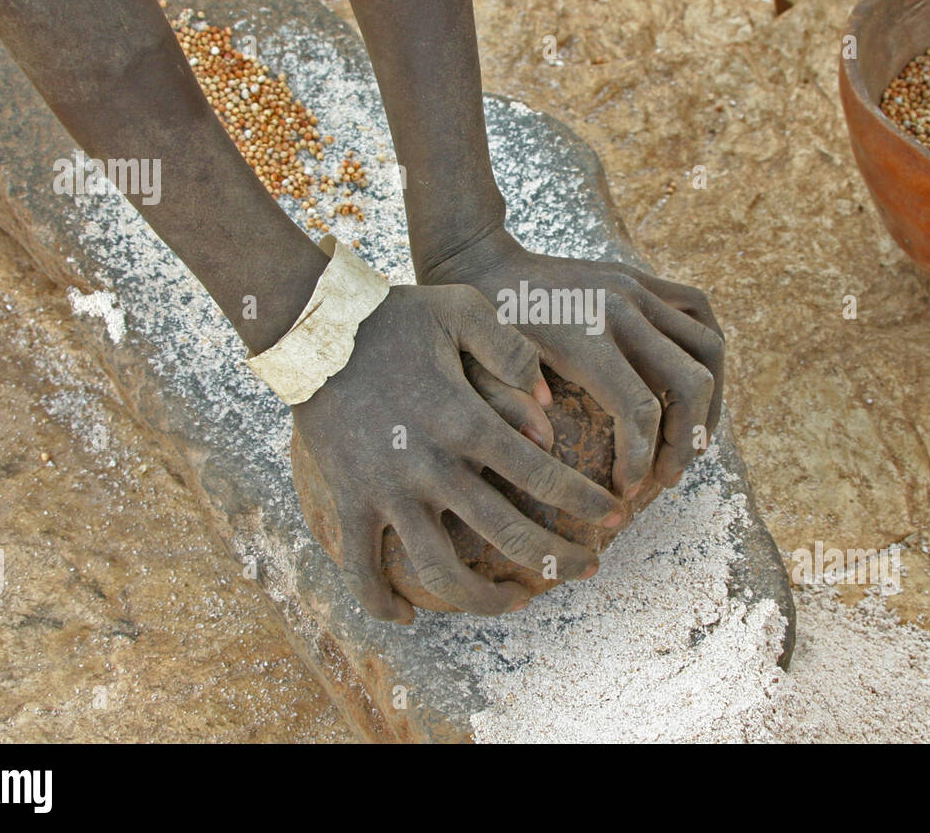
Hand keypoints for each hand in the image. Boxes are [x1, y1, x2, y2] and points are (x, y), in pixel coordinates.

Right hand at [291, 283, 621, 621]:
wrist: (314, 329)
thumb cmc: (396, 315)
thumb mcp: (463, 309)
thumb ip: (514, 350)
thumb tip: (550, 403)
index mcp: (466, 422)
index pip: (544, 479)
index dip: (587, 503)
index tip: (615, 516)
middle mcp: (432, 468)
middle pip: (507, 536)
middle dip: (558, 559)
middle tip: (589, 568)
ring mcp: (388, 492)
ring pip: (441, 572)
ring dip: (484, 600)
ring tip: (517, 603)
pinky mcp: (350, 502)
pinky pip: (362, 569)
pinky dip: (380, 604)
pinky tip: (406, 619)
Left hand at [422, 230, 725, 496]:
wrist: (479, 258)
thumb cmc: (476, 323)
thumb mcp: (482, 366)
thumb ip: (510, 407)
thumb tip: (548, 449)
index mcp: (582, 333)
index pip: (639, 408)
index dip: (641, 459)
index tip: (626, 491)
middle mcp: (621, 306)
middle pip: (689, 382)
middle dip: (684, 441)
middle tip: (667, 478)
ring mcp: (636, 287)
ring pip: (708, 347)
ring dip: (710, 400)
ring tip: (692, 441)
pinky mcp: (640, 278)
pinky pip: (698, 312)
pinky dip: (707, 352)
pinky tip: (695, 387)